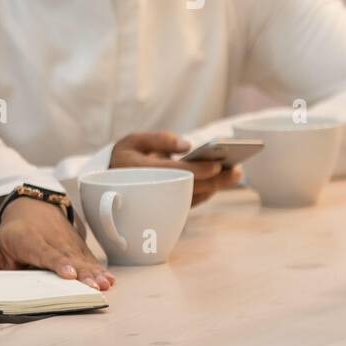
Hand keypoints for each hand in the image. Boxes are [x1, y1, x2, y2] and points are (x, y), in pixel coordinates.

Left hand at [0, 196, 114, 290]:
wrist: (35, 208)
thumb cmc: (13, 234)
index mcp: (30, 240)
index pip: (45, 253)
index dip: (57, 263)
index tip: (67, 273)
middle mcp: (52, 240)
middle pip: (69, 258)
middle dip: (82, 273)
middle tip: (94, 285)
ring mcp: (68, 244)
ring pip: (83, 259)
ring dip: (94, 272)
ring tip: (105, 284)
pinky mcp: (78, 248)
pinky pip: (90, 260)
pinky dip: (100, 269)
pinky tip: (110, 280)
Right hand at [109, 130, 243, 205]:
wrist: (108, 185)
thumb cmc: (124, 157)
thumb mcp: (133, 140)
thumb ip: (159, 138)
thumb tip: (187, 144)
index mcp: (140, 171)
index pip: (174, 172)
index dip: (197, 169)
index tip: (216, 163)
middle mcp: (151, 190)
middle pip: (190, 188)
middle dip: (216, 181)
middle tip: (237, 171)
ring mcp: (160, 202)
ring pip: (193, 198)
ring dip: (216, 188)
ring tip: (235, 173)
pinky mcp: (166, 207)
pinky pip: (190, 202)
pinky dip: (208, 192)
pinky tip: (222, 181)